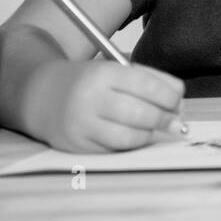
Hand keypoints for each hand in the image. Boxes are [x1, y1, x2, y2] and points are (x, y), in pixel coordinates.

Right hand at [28, 60, 186, 152]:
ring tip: (156, 129)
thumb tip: (180, 105)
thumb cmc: (90, 81)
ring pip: (130, 137)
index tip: (178, 101)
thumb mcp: (116, 69)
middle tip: (176, 122)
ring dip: (150, 135)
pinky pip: (114, 151)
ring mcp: (82, 124)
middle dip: (165, 119)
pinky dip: (131, 145)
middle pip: (141, 114)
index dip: (170, 96)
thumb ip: (151, 81)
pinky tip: (136, 137)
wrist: (41, 94)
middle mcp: (91, 98)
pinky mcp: (76, 146)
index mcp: (104, 73)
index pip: (147, 86)